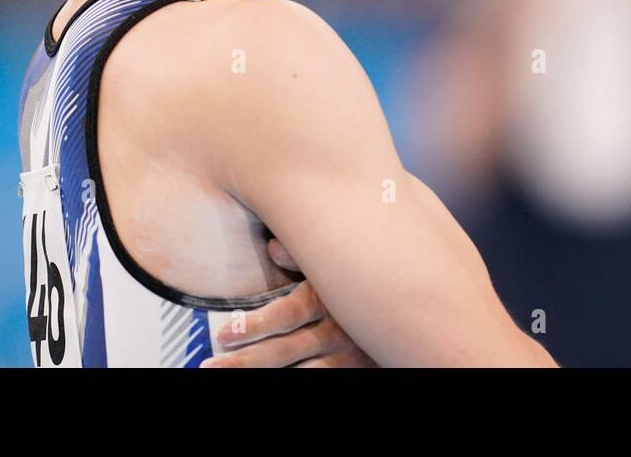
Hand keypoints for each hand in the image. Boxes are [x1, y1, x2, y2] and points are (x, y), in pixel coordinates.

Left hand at [201, 238, 377, 367]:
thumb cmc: (372, 272)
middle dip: (245, 360)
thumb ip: (307, 255)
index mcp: (328, 297)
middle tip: (210, 366)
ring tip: (229, 376)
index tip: (223, 335)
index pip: (286, 315)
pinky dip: (297, 382)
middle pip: (284, 351)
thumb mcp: (341, 258)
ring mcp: (347, 355)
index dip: (253, 326)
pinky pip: (323, 380)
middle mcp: (337, 329)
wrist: (419, 305)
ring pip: (301, 373)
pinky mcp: (357, 369)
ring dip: (264, 376)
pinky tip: (274, 383)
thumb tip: (273, 247)